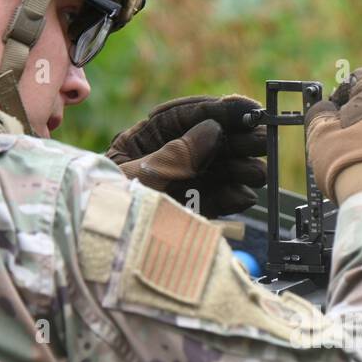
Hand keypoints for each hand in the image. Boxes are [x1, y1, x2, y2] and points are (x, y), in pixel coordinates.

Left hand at [107, 94, 267, 216]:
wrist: (97, 251)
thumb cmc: (105, 209)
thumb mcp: (138, 178)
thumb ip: (175, 155)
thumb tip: (211, 131)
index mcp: (141, 141)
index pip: (185, 117)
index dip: (219, 111)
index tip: (250, 110)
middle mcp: (162, 159)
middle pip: (205, 142)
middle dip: (237, 141)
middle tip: (264, 141)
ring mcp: (175, 186)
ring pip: (214, 171)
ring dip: (239, 170)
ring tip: (259, 174)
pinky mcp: (185, 212)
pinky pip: (212, 200)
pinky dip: (231, 198)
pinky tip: (245, 196)